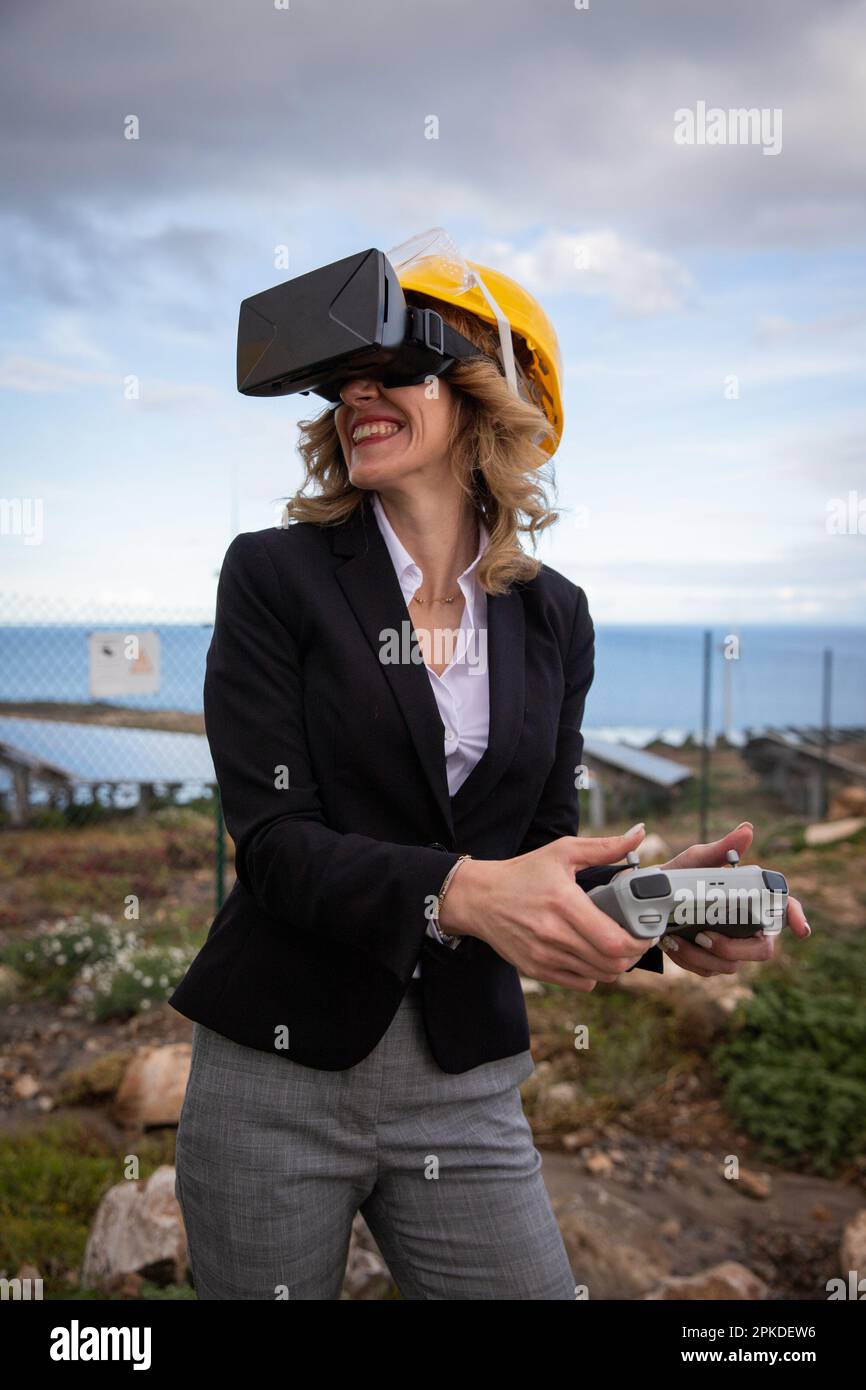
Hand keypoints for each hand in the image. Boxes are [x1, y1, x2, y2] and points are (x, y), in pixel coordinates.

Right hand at [437, 824, 658, 991]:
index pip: (615, 940)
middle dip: (633, 953)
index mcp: (564, 903)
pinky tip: (592, 954)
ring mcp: (544, 956)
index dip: (639, 941)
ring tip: (616, 945)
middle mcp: (554, 934)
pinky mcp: (537, 970)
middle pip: (612, 963)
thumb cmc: (524, 872)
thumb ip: (605, 847)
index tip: (647, 930)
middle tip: (636, 938)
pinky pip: (581, 983)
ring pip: (599, 976)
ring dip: (615, 964)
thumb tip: (640, 833)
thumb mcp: (563, 852)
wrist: (479, 898)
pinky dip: (594, 973)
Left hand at [652, 821, 810, 977]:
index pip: (784, 908)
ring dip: (703, 955)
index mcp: (752, 899)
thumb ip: (721, 848)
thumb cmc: (681, 875)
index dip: (796, 918)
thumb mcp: (697, 860)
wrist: (650, 898)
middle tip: (704, 935)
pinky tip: (674, 944)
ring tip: (678, 939)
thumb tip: (746, 830)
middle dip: (733, 947)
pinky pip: (709, 970)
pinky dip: (690, 960)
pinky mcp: (712, 961)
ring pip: (731, 964)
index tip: (801, 929)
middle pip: (762, 949)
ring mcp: (732, 947)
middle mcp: (748, 926)